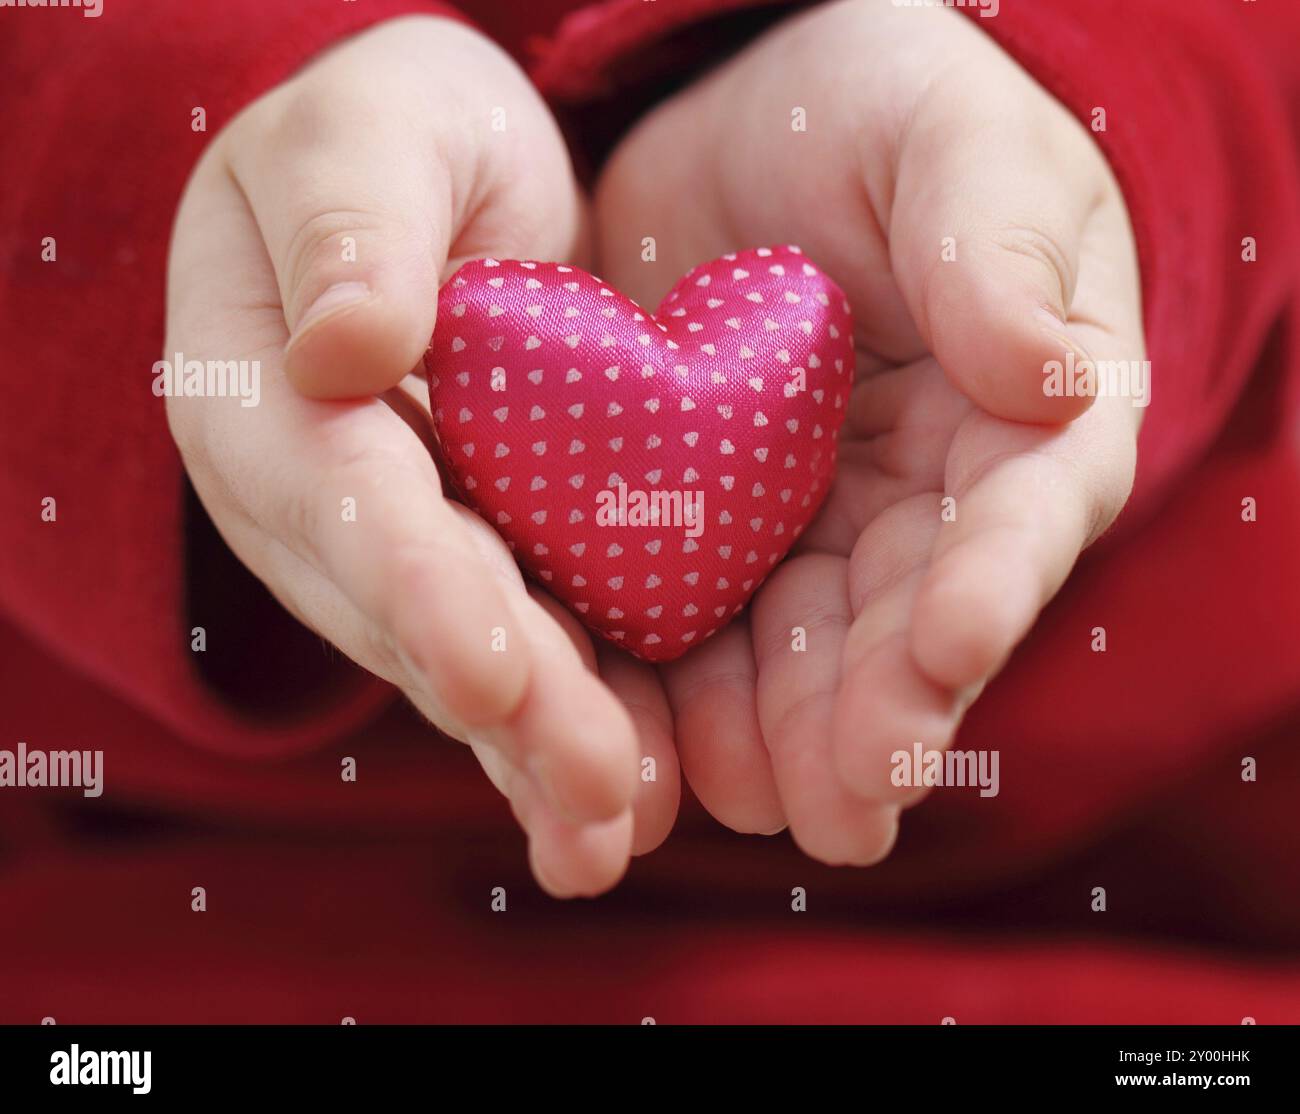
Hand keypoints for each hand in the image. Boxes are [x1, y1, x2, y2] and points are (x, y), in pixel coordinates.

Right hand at [165, 16, 678, 894]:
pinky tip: (615, 811)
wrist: (430, 188)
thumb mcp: (373, 129)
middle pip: (406, 609)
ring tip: (613, 834)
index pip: (337, 494)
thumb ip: (349, 221)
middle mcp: (314, 496)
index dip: (412, 582)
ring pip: (461, 658)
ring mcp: (386, 546)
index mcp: (261, 388)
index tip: (492, 666)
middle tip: (600, 785)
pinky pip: (509, 653)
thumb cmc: (398, 135)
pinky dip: (559, 731)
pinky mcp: (464, 564)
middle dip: (505, 704)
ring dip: (537, 752)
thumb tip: (345, 345)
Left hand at [594, 0, 1141, 862]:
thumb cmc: (882, 111)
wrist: (747, 124)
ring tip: (745, 802)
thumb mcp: (951, 141)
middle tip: (843, 806)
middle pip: (908, 619)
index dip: (991, 587)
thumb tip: (1050, 369)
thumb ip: (999, 243)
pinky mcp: (711, 528)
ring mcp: (814, 523)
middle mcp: (924, 496)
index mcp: (1018, 414)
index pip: (1021, 513)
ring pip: (806, 647)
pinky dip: (674, 686)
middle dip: (877, 712)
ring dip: (778, 733)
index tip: (945, 651)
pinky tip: (647, 749)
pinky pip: (697, 616)